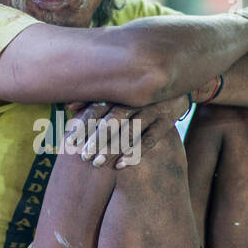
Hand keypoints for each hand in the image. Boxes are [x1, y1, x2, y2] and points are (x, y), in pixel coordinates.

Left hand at [68, 97, 189, 168]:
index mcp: (121, 91)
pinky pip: (151, 138)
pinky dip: (136, 152)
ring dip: (112, 147)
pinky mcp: (167, 121)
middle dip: (96, 138)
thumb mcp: (119, 92)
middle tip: (82, 156)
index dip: (83, 124)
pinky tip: (121, 164)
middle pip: (113, 119)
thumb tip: (68, 106)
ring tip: (96, 163)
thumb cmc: (140, 93)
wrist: (179, 83)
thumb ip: (94, 99)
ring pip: (130, 130)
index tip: (69, 142)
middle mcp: (136, 99)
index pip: (98, 107)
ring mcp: (153, 110)